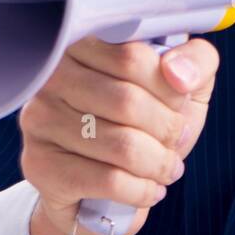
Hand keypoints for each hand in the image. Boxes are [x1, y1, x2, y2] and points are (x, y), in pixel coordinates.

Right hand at [20, 36, 217, 234]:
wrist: (98, 191)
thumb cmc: (142, 127)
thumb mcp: (179, 87)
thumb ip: (194, 63)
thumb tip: (178, 74)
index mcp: (83, 43)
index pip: (134, 57)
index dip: (170, 89)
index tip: (179, 106)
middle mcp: (51, 75)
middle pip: (127, 102)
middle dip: (166, 130)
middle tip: (175, 143)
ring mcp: (39, 119)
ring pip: (121, 144)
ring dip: (158, 164)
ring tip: (166, 168)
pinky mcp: (40, 164)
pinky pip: (107, 180)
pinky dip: (141, 190)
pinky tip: (149, 189)